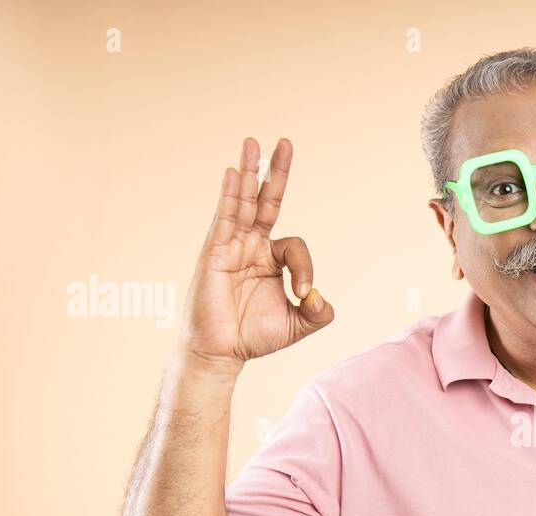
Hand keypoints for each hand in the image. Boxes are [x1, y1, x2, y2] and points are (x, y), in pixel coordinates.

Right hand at [178, 138, 334, 376]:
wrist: (222, 353)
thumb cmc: (255, 337)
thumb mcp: (299, 325)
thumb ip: (319, 312)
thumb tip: (321, 296)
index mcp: (270, 259)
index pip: (295, 246)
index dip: (305, 267)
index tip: (304, 293)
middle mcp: (251, 246)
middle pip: (266, 201)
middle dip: (276, 173)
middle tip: (286, 143)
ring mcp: (231, 246)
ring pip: (242, 202)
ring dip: (249, 171)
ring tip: (253, 142)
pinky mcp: (214, 251)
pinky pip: (224, 217)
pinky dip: (230, 195)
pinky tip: (235, 172)